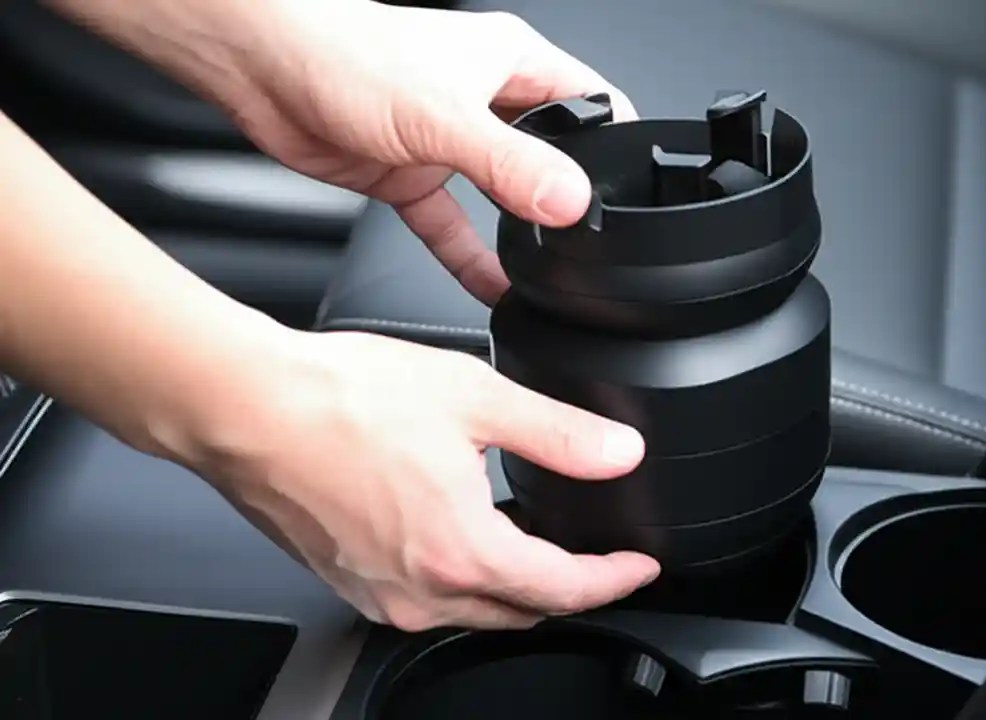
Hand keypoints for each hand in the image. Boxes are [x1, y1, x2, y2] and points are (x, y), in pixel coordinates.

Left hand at [49, 0, 633, 304]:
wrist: (262, 69)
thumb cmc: (344, 55)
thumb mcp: (445, 117)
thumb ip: (511, 164)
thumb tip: (570, 201)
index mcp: (512, 63)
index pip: (591, 101)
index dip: (617, 142)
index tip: (634, 189)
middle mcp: (484, 98)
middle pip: (548, 154)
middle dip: (568, 197)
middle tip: (590, 244)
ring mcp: (446, 139)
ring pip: (499, 196)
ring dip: (518, 235)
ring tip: (551, 278)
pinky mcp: (407, 172)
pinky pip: (450, 225)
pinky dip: (467, 257)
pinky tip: (491, 287)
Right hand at [194, 330, 658, 630]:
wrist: (242, 407)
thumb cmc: (338, 402)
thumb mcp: (474, 399)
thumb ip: (558, 433)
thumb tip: (616, 453)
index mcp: (461, 553)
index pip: (566, 590)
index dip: (615, 579)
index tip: (640, 566)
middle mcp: (421, 592)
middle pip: (522, 611)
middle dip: (569, 589)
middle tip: (597, 558)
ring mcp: (380, 595)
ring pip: (474, 610)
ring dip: (515, 585)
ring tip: (536, 542)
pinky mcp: (350, 583)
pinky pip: (427, 599)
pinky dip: (463, 577)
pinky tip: (463, 535)